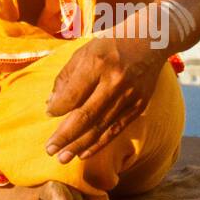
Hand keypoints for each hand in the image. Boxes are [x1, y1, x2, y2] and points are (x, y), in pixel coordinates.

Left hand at [45, 35, 165, 161]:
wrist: (150, 40)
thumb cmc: (110, 44)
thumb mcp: (84, 51)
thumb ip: (66, 77)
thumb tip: (52, 105)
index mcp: (97, 63)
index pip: (73, 94)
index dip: (58, 108)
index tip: (48, 114)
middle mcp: (114, 82)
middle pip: (86, 116)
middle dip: (65, 136)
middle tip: (49, 149)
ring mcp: (129, 96)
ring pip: (101, 127)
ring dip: (79, 145)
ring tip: (62, 158)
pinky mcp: (139, 106)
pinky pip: (116, 130)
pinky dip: (99, 144)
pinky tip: (84, 153)